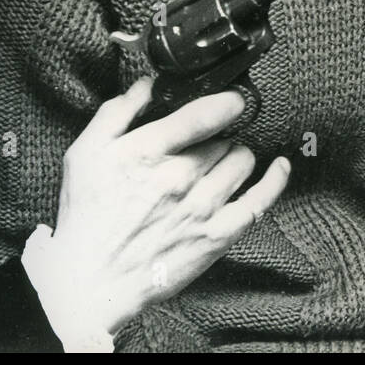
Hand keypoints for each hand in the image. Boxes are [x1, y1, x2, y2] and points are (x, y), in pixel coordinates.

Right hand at [29, 77, 289, 341]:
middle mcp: (179, 177)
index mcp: (147, 152)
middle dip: (218, 137)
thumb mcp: (85, 152)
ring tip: (225, 160)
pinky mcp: (215, 237)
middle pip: (222, 139)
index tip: (232, 100)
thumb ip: (117, 112)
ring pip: (241, 162)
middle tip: (206, 145)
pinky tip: (279, 167)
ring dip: (237, 155)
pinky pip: (259, 203)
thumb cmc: (86, 215)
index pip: (202, 114)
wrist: (89, 280)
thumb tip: (147, 84)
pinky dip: (273, 181)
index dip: (225, 102)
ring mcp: (201, 208)